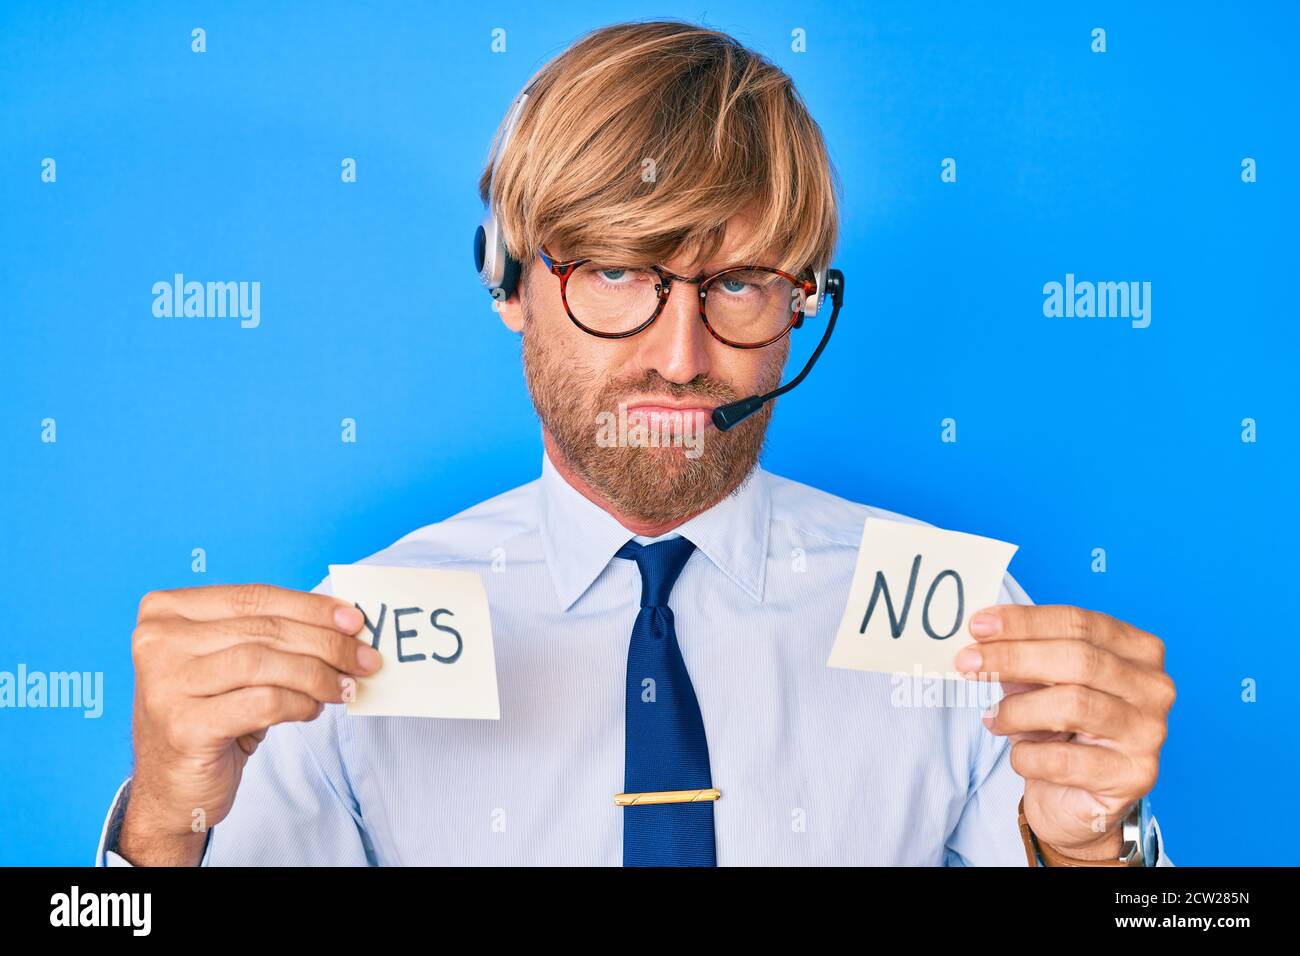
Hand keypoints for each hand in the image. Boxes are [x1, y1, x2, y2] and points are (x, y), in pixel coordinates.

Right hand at [118, 584, 381, 864]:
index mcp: (166, 612)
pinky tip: (313, 709)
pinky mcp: (184, 726)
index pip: (254, 598)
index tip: (355, 620)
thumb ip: (273, 636)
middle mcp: (158, 642)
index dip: (311, 607)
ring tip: (345, 687)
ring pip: (265, 663)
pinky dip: (299, 704)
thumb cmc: (211, 717)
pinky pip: (263, 702)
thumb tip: (344, 621)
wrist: (172, 789)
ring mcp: (166, 684)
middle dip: (325, 643)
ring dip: (318, 674)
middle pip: (264, 629)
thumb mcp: (235, 665)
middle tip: (365, 658)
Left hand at [953, 604, 1174, 859]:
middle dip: (1013, 658)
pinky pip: (1065, 759)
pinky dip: (1028, 755)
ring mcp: (1149, 732)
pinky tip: (1019, 755)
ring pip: (1072, 704)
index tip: (977, 625)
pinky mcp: (1135, 775)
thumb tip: (981, 633)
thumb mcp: (1038, 683)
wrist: (1074, 799)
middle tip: (966, 663)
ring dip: (1017, 711)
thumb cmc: (1058, 729)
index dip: (1025, 622)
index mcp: (1137, 650)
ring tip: (991, 718)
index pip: (1079, 622)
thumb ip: (1021, 654)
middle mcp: (1153, 687)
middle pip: (1078, 659)